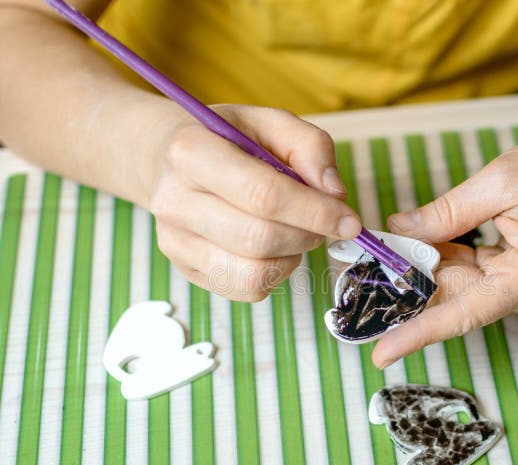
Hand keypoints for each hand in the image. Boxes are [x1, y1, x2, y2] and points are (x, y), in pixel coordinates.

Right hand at [143, 104, 361, 300]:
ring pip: (253, 274)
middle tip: (324, 222)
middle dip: (307, 235)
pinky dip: (275, 274)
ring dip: (292, 258)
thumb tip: (334, 192)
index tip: (350, 220)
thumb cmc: (228, 139)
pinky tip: (275, 249)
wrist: (167, 159)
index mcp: (191, 152)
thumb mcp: (270, 123)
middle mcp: (174, 200)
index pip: (263, 194)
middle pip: (259, 239)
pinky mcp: (185, 269)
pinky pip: (245, 290)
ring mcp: (174, 241)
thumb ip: (310, 146)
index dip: (316, 212)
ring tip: (296, 232)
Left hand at [373, 133, 517, 367]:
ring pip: (459, 288)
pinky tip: (415, 246)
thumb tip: (398, 233)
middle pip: (455, 301)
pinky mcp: (517, 280)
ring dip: (422, 273)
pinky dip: (443, 262)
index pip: (465, 314)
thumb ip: (446, 213)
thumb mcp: (499, 182)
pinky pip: (472, 276)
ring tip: (381, 257)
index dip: (419, 333)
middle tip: (359, 281)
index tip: (381, 354)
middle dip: (407, 292)